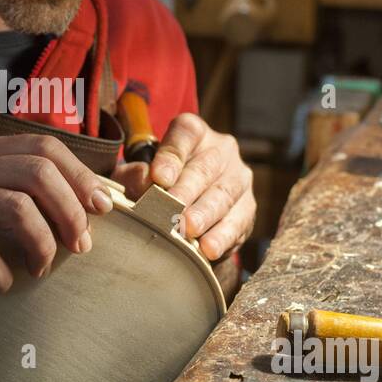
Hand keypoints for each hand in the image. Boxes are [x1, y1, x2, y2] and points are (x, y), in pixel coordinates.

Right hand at [0, 134, 113, 301]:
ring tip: (40, 268)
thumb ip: (36, 189)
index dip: (81, 176)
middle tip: (79, 245)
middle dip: (69, 212)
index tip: (102, 209)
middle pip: (37, 173)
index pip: (46, 147)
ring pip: (15, 208)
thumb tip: (109, 195)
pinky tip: (2, 285)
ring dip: (41, 244)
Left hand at [113, 114, 254, 261]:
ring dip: (205, 214)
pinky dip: (222, 236)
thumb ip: (133, 175)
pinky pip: (238, 221)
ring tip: (188, 229)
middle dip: (186, 191)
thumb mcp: (135, 176)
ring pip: (224, 194)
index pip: (185, 134)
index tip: (159, 178)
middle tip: (171, 210)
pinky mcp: (247, 207)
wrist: (180, 211)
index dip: (171, 156)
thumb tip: (143, 181)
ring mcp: (238, 177)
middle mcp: (221, 149)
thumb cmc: (152, 186)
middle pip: (205, 168)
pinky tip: (208, 248)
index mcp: (192, 132)